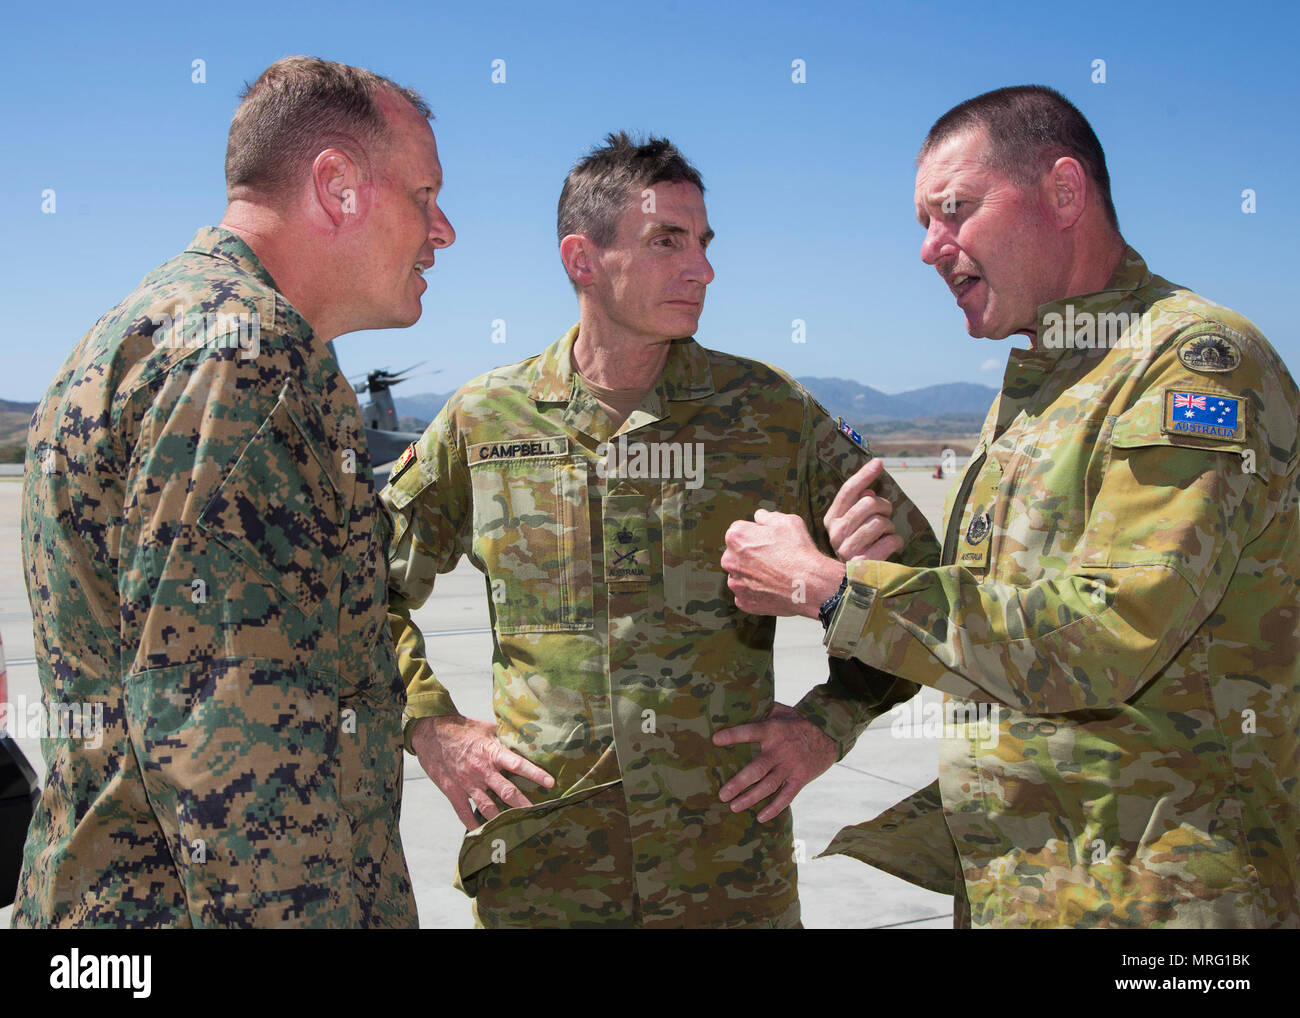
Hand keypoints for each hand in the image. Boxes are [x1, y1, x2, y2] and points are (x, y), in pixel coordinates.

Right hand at [410, 714, 554, 829]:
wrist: (430, 732)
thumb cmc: (461, 729)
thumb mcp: (486, 728)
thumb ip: (504, 737)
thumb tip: (524, 738)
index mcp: (491, 753)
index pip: (518, 764)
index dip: (535, 774)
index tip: (551, 783)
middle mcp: (481, 770)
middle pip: (506, 791)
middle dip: (523, 804)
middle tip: (538, 815)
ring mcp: (467, 783)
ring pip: (488, 807)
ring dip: (502, 819)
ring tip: (515, 828)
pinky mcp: (453, 791)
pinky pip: (465, 813)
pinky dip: (474, 824)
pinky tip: (482, 833)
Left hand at [713, 704, 835, 822]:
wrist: (829, 734)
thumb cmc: (797, 721)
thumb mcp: (780, 710)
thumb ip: (761, 710)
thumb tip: (737, 704)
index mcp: (772, 730)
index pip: (750, 732)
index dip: (733, 736)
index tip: (715, 740)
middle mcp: (780, 750)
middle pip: (758, 769)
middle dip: (739, 783)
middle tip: (722, 795)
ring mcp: (791, 766)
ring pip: (769, 786)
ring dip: (751, 798)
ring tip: (734, 807)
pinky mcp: (800, 778)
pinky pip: (787, 796)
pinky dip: (774, 808)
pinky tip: (760, 817)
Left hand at [722, 509, 843, 617]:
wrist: (810, 584)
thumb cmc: (799, 552)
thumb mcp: (787, 521)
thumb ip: (767, 516)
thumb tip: (759, 516)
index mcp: (736, 537)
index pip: (739, 531)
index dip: (756, 535)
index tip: (768, 541)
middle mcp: (730, 560)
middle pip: (737, 554)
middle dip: (751, 555)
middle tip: (773, 559)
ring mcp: (735, 583)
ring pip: (741, 575)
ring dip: (752, 574)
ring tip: (774, 575)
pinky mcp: (743, 601)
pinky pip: (746, 594)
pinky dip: (757, 592)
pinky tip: (772, 588)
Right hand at [825, 458, 903, 561]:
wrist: (858, 580)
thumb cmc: (860, 545)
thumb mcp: (854, 523)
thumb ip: (858, 504)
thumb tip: (868, 492)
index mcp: (831, 520)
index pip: (847, 491)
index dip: (864, 475)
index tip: (879, 462)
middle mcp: (835, 534)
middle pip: (868, 504)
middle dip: (884, 507)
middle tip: (886, 515)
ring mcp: (847, 550)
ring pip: (880, 522)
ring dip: (890, 526)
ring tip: (886, 534)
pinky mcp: (864, 564)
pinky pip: (890, 541)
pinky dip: (896, 541)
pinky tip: (891, 546)